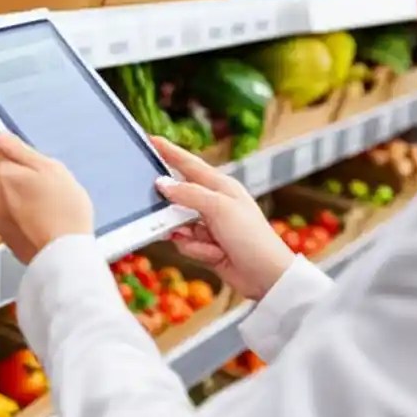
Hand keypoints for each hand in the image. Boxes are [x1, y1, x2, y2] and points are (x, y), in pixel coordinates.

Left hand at [0, 134, 93, 264]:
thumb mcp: (50, 168)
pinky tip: (45, 226)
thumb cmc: (63, 209)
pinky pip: (16, 222)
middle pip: (8, 180)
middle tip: (51, 191)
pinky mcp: (8, 240)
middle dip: (25, 183)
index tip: (38, 168)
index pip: (4, 155)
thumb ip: (20, 151)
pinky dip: (26, 222)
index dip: (23, 160)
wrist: (64, 253)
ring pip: (11, 202)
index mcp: (5, 176)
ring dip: (25, 204)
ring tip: (50, 211)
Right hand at [152, 137, 294, 300]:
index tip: (150, 140)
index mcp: (220, 186)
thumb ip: (188, 194)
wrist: (266, 276)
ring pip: (177, 225)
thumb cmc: (250, 237)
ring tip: (212, 244)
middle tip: (173, 220)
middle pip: (177, 199)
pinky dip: (197, 250)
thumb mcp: (219, 208)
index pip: (189, 164)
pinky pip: (184, 243)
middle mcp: (213, 203)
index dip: (169, 152)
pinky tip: (215, 255)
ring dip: (190, 237)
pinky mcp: (206, 245)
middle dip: (174, 213)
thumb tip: (162, 184)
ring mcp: (209, 225)